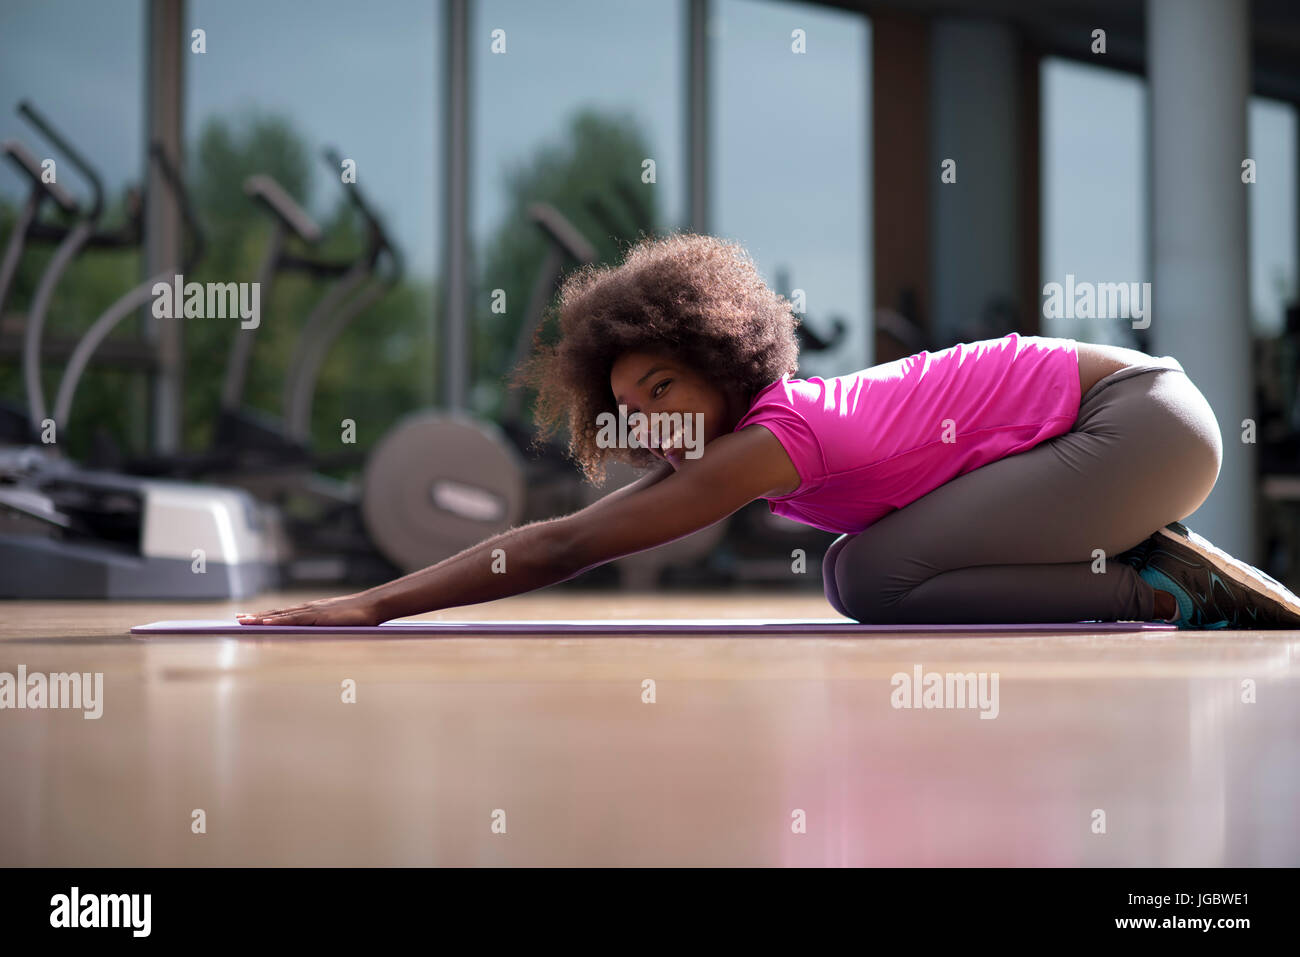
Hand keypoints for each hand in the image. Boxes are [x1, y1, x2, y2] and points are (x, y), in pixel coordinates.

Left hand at [236, 594, 381, 626]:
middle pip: (278, 613)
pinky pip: (294, 620)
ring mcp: (312, 611)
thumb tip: (314, 638)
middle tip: (238, 619)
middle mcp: (308, 609)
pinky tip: (266, 623)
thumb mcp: (337, 624)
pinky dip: (278, 621)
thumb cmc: (359, 617)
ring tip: (244, 621)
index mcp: (312, 611)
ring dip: (261, 618)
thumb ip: (323, 628)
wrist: (373, 606)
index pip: (283, 614)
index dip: (265, 616)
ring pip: (282, 615)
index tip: (249, 617)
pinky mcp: (318, 616)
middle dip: (256, 617)